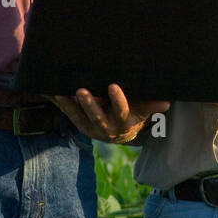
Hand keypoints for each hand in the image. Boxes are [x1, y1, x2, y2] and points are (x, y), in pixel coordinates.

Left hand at [47, 84, 168, 143]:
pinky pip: (68, 113)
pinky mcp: (79, 124)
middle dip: (89, 104)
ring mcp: (90, 128)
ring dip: (68, 104)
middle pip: (97, 116)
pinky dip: (59, 103)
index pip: (122, 111)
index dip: (118, 100)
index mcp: (123, 124)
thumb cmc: (134, 115)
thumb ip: (152, 106)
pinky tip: (49, 91)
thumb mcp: (144, 111)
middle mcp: (106, 128)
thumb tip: (167, 103)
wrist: (120, 132)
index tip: (113, 86)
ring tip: (59, 92)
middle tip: (81, 91)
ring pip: (78, 116)